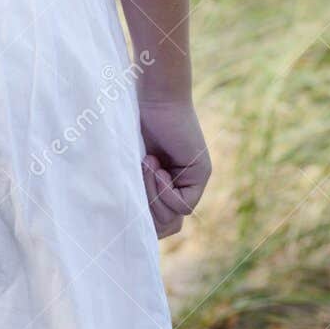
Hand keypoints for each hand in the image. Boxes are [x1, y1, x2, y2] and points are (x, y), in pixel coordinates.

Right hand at [138, 99, 210, 239]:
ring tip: (145, 165)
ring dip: (152, 196)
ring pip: (173, 219)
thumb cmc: (133, 126)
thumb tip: (130, 232)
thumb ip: (134, 195)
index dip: (140, 220)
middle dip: (145, 210)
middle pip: (165, 228)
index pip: (158, 227)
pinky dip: (164, 191)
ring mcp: (195, 181)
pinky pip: (183, 204)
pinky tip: (156, 166)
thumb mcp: (130, 170)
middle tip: (135, 176)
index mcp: (165, 188)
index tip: (126, 191)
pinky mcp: (202, 172)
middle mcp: (183, 187)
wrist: (152, 96)